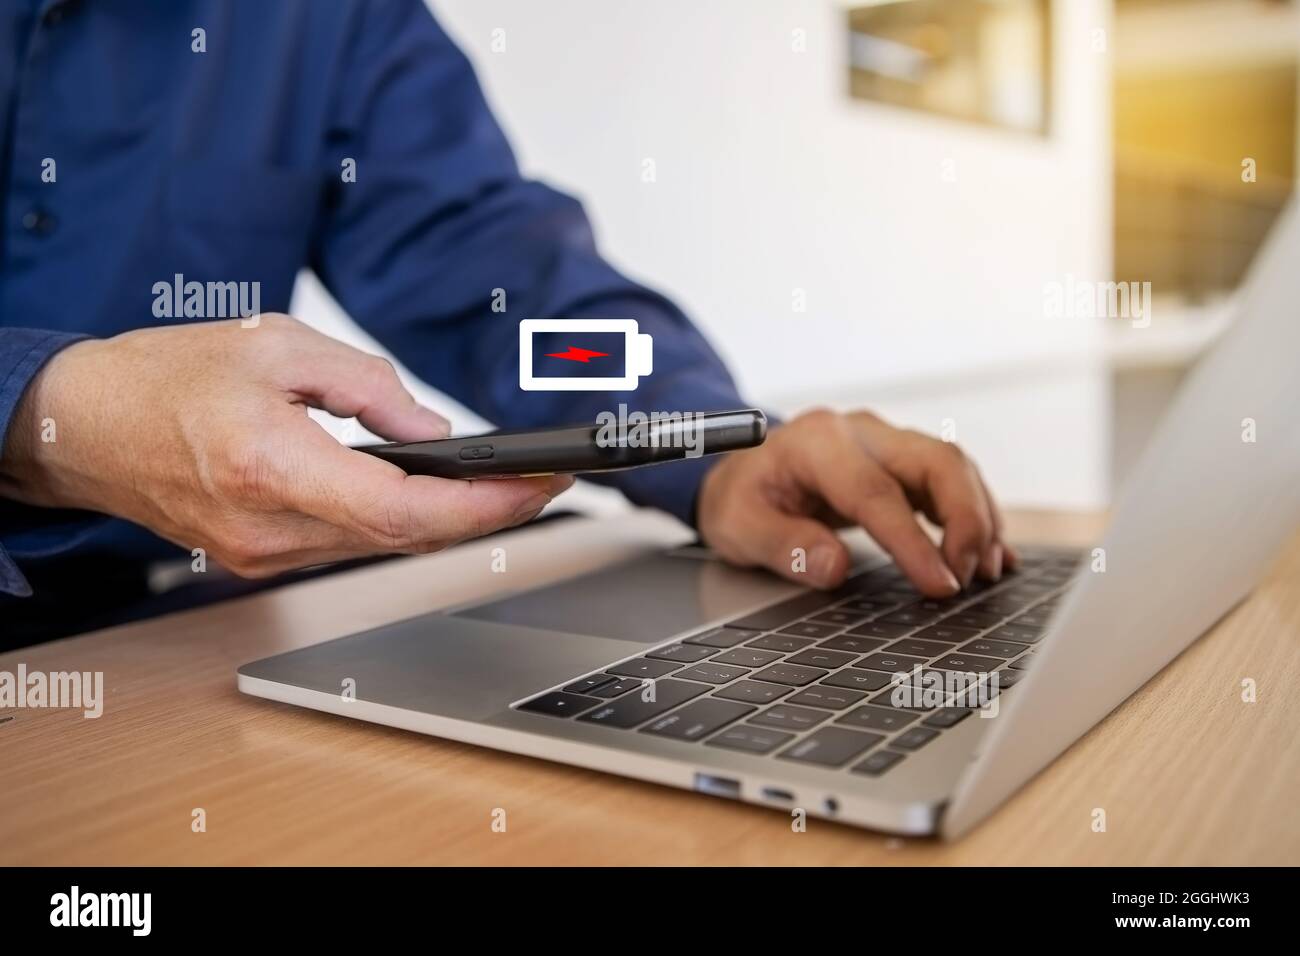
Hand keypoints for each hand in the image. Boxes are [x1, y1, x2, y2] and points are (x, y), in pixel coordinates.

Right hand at [0, 315, 571, 577]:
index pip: (403, 512)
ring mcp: (263, 554)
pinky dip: (402, 523)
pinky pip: (352, 545)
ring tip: (508, 485)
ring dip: (450, 521)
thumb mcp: (277, 345)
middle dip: (489, 512)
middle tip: (548, 480)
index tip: (542, 486)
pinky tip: (436, 498)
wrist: (84, 427)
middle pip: (407, 538)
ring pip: (385, 546)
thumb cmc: (166, 377)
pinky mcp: (261, 558)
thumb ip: (369, 388)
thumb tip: (435, 436)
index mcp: (271, 465)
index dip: (486, 507)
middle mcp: (270, 528)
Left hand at [696, 409, 1016, 596]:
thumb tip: (835, 566)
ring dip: (979, 519)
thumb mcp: (738, 526)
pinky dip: (978, 516)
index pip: (876, 491)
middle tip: (972, 577)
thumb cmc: (741, 498)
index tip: (940, 584)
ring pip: (954, 467)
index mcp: (817, 443)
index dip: (913, 541)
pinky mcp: (904, 462)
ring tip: (987, 572)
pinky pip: (953, 481)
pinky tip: (992, 554)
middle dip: (967, 520)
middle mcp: (862, 432)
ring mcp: (888, 442)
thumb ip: (784, 545)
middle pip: (936, 461)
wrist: (742, 472)